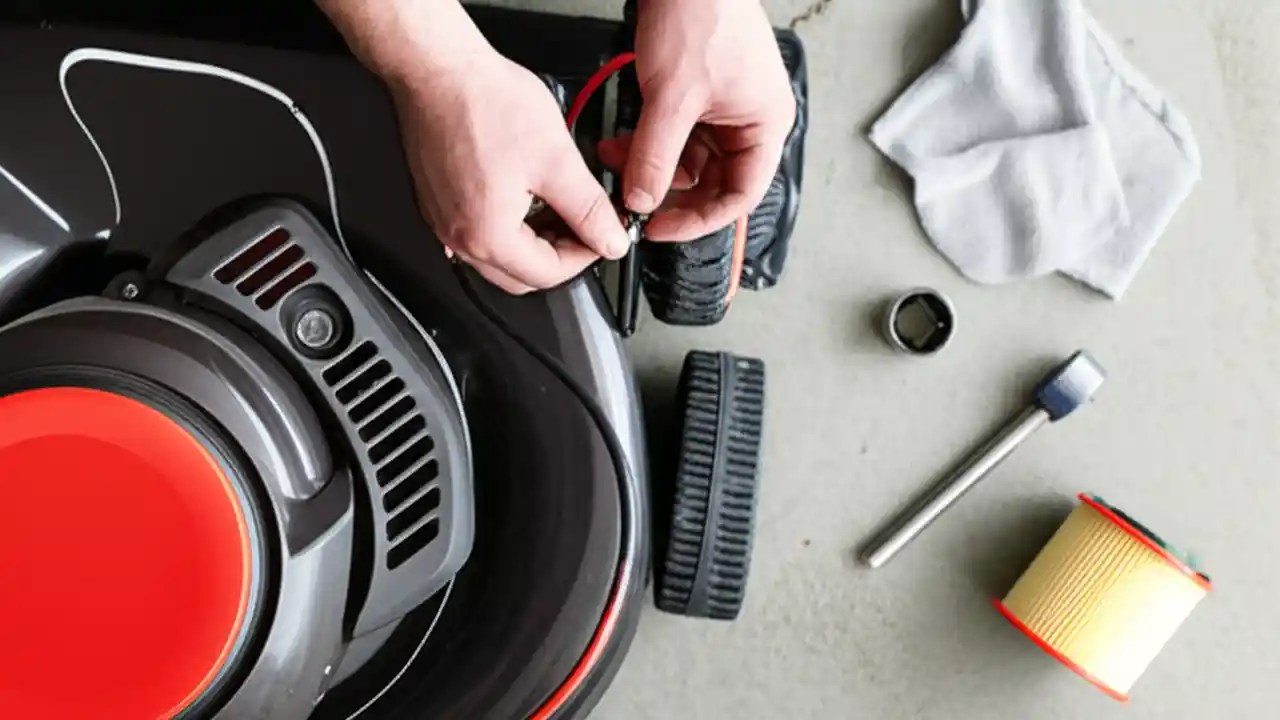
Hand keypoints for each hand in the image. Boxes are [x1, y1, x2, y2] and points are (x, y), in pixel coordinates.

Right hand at [392, 51, 629, 293]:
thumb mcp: (556, 160)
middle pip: (521, 275)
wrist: (437, 68)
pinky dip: (508, 225)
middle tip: (585, 224)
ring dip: (534, 241)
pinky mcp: (437, 200)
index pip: (548, 274)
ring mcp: (443, 220)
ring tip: (559, 205)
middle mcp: (458, 237)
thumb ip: (588, 209)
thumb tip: (610, 240)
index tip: (604, 234)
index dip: (586, 257)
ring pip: (499, 255)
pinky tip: (527, 195)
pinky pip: (478, 231)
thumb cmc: (483, 103)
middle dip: (560, 256)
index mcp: (488, 236)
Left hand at [598, 0, 795, 241]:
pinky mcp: (700, 92)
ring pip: (687, 158)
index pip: (738, 197)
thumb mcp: (672, 97)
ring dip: (650, 163)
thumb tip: (642, 201)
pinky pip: (675, 133)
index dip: (698, 219)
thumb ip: (655, 156)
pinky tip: (621, 140)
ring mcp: (725, 106)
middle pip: (710, 180)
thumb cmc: (702, 11)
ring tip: (616, 158)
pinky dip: (646, 141)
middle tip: (631, 200)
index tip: (660, 228)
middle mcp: (750, 119)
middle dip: (666, 188)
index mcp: (765, 125)